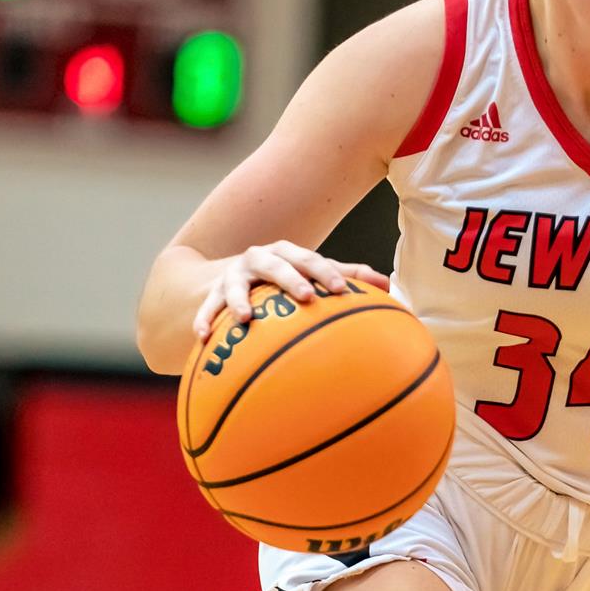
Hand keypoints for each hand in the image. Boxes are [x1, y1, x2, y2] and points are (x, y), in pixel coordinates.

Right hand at [192, 241, 390, 343]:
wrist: (228, 273)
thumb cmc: (283, 278)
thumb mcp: (310, 273)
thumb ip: (344, 276)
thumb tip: (386, 284)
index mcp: (288, 253)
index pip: (310, 259)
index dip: (326, 272)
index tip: (342, 290)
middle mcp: (260, 259)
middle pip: (276, 264)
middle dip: (291, 278)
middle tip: (306, 297)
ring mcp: (234, 276)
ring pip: (235, 284)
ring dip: (239, 299)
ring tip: (245, 318)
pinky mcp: (211, 294)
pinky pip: (206, 308)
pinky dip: (204, 320)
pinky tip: (203, 336)